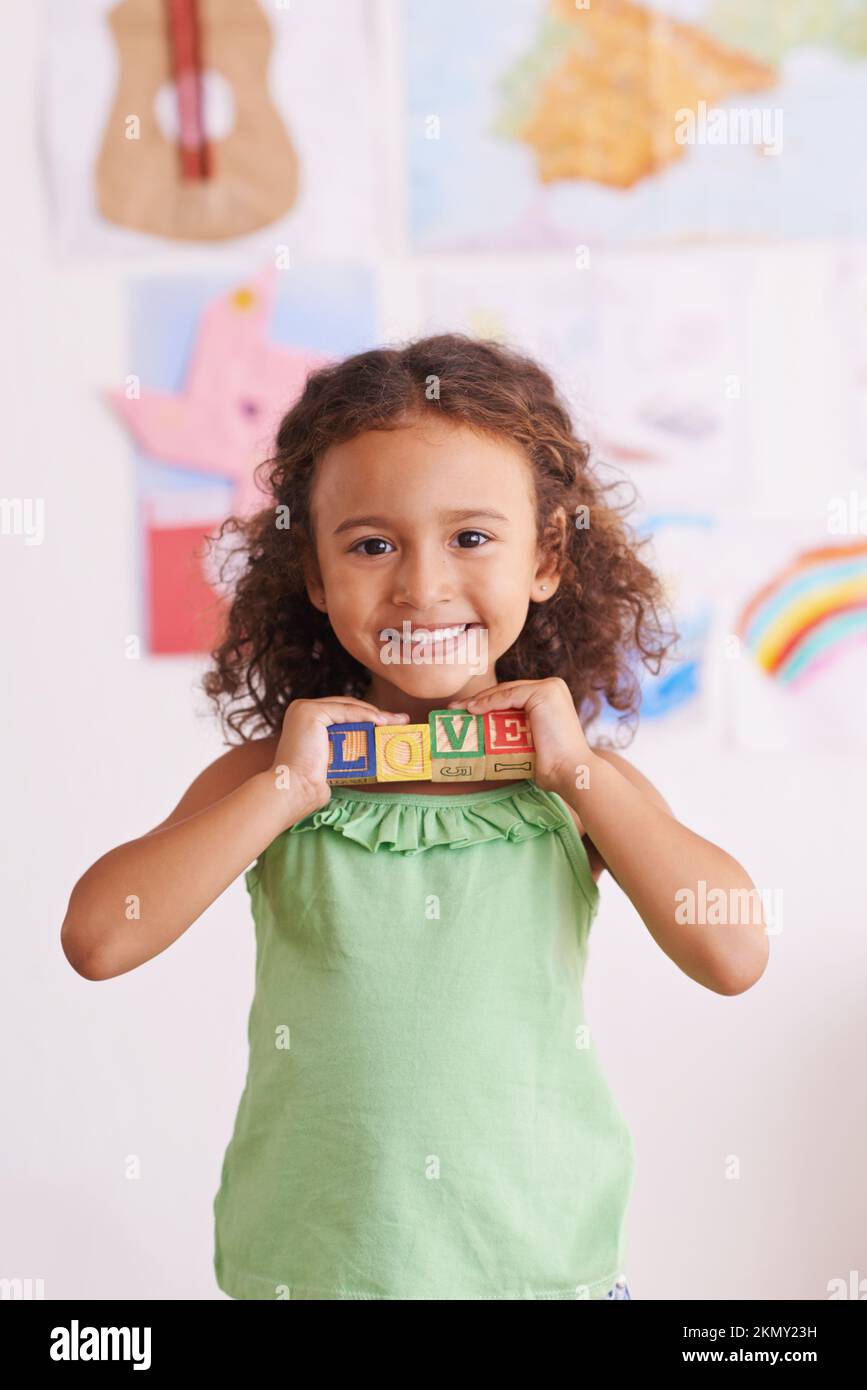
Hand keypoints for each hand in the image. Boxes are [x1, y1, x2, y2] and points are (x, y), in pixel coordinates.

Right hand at [270, 697, 409, 814]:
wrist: (294, 790)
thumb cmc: (310, 783)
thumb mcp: (330, 759)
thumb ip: (342, 748)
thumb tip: (368, 750)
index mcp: (305, 720)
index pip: (341, 714)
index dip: (366, 718)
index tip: (388, 725)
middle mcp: (302, 710)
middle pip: (347, 709)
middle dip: (376, 714)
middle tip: (399, 721)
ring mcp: (304, 709)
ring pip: (348, 708)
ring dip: (376, 714)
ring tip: (398, 721)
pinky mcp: (310, 712)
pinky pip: (346, 711)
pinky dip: (366, 715)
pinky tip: (382, 722)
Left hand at [447, 677, 592, 794]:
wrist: (570, 772)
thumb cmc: (552, 766)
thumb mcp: (530, 741)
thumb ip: (516, 729)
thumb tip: (488, 733)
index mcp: (551, 696)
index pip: (513, 696)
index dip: (488, 702)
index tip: (465, 712)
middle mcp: (553, 687)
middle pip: (507, 692)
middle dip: (479, 700)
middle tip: (456, 710)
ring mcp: (549, 688)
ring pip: (506, 692)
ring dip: (479, 700)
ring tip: (458, 710)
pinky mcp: (544, 693)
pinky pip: (508, 696)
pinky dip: (488, 702)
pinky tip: (472, 710)